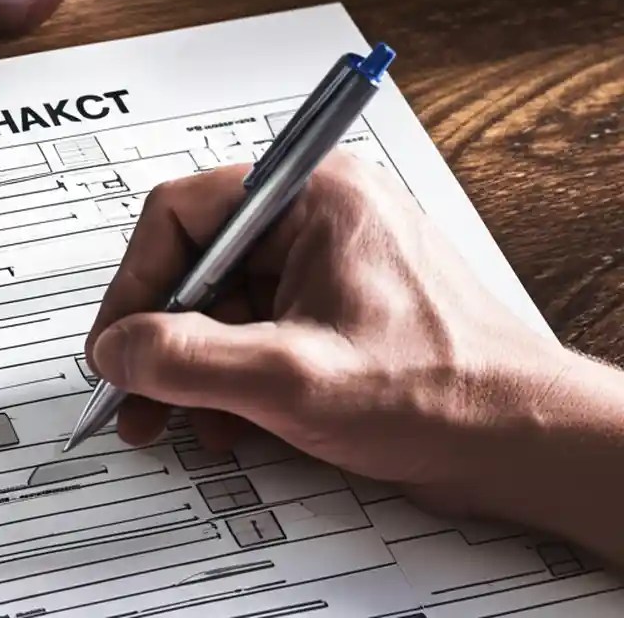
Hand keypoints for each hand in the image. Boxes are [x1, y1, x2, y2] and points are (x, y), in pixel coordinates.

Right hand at [85, 153, 623, 560]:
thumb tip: (118, 349)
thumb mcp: (292, 379)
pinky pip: (251, 331)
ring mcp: (323, 265)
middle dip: (161, 338)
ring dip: (191, 368)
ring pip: (220, 305)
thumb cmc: (444, 390)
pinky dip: (228, 378)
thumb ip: (187, 360)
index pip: (181, 214)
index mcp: (313, 196)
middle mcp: (316, 218)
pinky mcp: (329, 309)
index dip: (135, 285)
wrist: (521, 441)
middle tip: (134, 392)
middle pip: (196, 264)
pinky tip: (226, 422)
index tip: (115, 344)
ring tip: (178, 420)